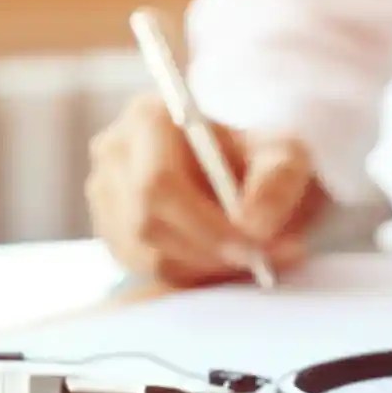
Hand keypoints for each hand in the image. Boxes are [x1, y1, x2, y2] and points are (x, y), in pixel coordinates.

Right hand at [86, 94, 327, 285]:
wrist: (243, 176)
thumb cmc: (261, 159)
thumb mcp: (286, 156)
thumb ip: (278, 182)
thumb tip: (254, 226)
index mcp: (148, 117)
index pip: (160, 183)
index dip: (205, 225)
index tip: (253, 247)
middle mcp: (114, 154)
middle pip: (147, 223)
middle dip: (208, 252)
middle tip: (261, 264)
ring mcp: (105, 196)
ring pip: (147, 255)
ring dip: (206, 268)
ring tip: (254, 260)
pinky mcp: (111, 233)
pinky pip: (147, 271)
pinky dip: (193, 274)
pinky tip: (224, 260)